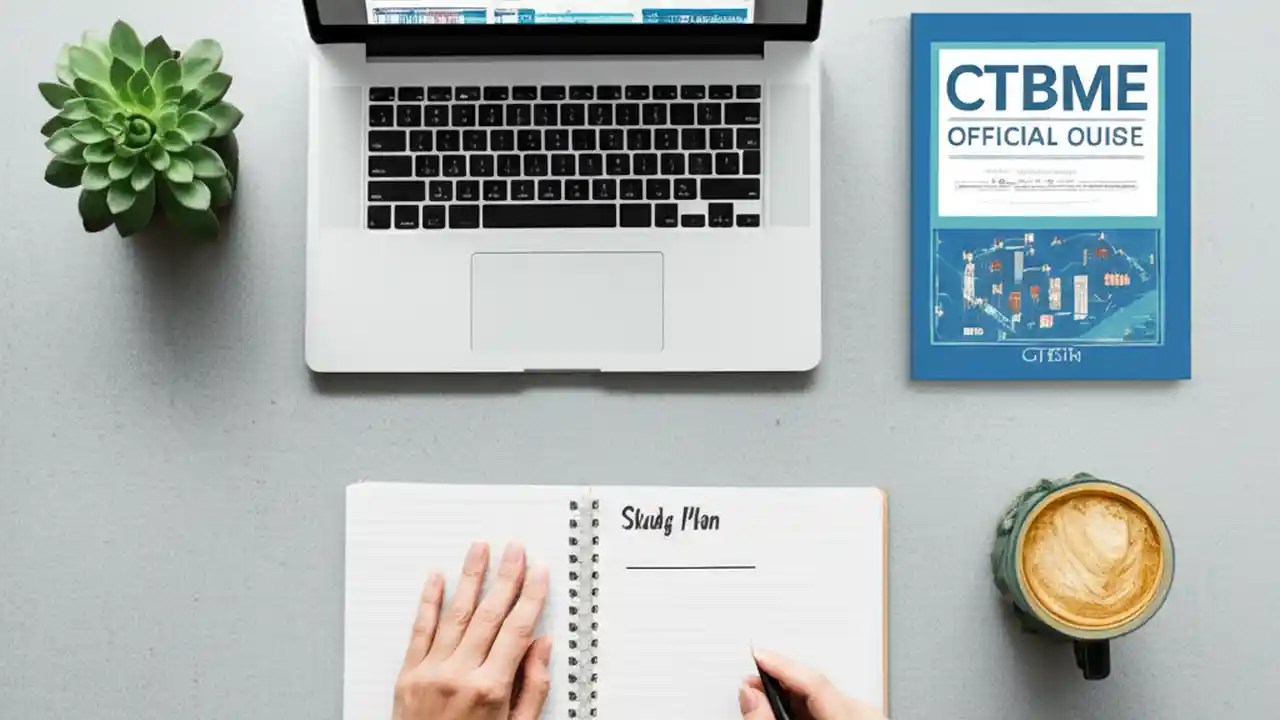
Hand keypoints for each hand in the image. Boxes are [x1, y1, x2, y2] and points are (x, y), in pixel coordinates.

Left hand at [393, 542, 552, 719]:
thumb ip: (531, 689)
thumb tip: (542, 647)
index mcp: (491, 690)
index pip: (518, 630)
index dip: (532, 596)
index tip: (540, 571)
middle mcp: (460, 675)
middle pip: (489, 614)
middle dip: (506, 577)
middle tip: (515, 549)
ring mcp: (431, 672)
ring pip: (456, 614)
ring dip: (470, 577)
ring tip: (480, 549)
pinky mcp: (408, 675)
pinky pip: (419, 630)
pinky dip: (429, 601)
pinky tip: (436, 578)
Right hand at [739, 649, 886, 719]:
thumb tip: (751, 696)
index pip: (814, 683)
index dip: (781, 665)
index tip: (758, 656)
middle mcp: (867, 715)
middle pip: (816, 686)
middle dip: (781, 682)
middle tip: (751, 684)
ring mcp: (868, 717)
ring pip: (822, 695)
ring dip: (792, 695)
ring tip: (764, 700)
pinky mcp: (862, 719)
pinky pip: (830, 705)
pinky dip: (806, 707)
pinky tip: (789, 712)